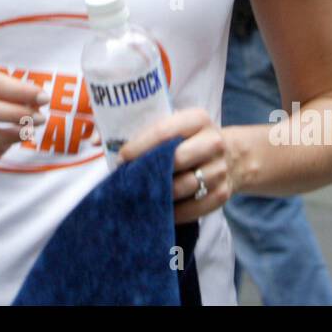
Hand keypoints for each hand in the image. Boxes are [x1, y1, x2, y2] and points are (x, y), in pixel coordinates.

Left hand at [117, 108, 230, 223]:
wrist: (232, 157)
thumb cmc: (190, 140)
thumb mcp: (177, 126)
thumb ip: (148, 131)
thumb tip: (99, 141)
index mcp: (198, 119)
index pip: (164, 132)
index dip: (140, 146)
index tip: (122, 158)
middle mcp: (213, 142)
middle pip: (176, 160)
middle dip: (149, 172)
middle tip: (129, 180)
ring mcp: (220, 169)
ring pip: (183, 187)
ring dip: (159, 194)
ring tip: (140, 196)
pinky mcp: (223, 194)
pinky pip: (194, 208)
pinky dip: (174, 213)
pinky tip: (159, 211)